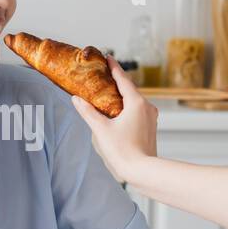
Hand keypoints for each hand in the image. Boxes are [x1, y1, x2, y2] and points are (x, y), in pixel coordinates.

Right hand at [70, 56, 157, 182]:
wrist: (142, 171)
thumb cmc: (123, 151)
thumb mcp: (101, 130)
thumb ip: (88, 112)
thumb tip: (77, 99)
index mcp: (136, 103)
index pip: (123, 79)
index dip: (114, 68)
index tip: (108, 57)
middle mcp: (147, 107)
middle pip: (130, 89)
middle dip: (117, 81)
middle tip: (104, 74)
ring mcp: (151, 118)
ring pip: (134, 100)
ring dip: (121, 95)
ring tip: (108, 92)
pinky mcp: (150, 127)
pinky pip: (137, 110)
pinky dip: (127, 106)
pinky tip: (117, 111)